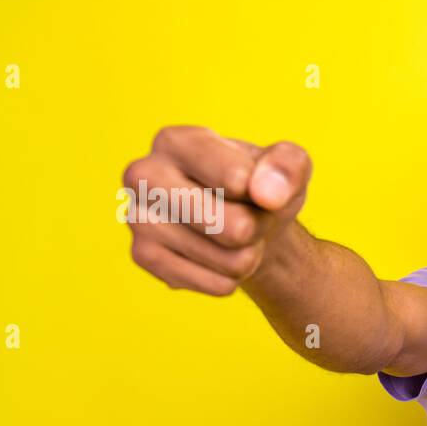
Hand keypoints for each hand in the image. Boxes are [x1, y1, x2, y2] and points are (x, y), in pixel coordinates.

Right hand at [120, 126, 311, 294]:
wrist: (243, 225)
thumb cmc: (260, 187)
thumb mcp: (289, 165)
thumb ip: (288, 166)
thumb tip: (267, 196)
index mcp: (177, 141)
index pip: (238, 180)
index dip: (265, 193)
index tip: (256, 186)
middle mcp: (144, 174)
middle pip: (234, 228)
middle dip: (258, 228)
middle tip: (249, 216)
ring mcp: (137, 216)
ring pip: (229, 260)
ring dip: (247, 256)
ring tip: (235, 237)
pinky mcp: (143, 255)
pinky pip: (216, 284)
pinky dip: (231, 278)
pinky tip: (218, 258)